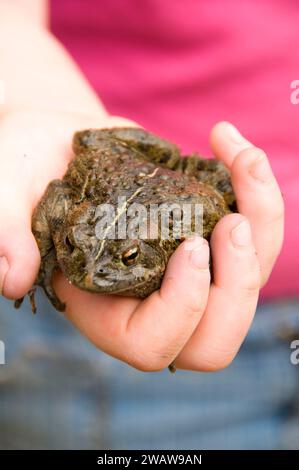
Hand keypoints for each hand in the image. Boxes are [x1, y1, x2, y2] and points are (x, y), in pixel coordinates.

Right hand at [0, 117, 283, 371]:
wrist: (58, 143)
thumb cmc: (24, 169)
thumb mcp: (6, 193)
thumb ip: (6, 233)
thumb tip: (12, 278)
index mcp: (103, 309)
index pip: (153, 344)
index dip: (182, 308)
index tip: (189, 245)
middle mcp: (151, 300)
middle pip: (218, 337)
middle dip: (240, 283)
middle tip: (232, 221)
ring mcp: (186, 269)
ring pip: (250, 278)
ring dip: (264, 221)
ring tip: (241, 159)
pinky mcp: (206, 232)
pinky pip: (255, 229)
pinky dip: (256, 186)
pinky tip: (226, 140)